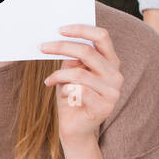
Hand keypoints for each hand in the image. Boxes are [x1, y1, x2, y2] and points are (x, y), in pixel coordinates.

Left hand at [41, 25, 123, 144]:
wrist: (76, 129)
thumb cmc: (73, 98)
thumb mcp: (71, 73)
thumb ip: (73, 58)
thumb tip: (60, 39)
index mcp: (111, 62)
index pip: (102, 37)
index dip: (81, 30)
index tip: (60, 29)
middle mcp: (116, 75)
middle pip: (88, 52)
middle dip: (62, 47)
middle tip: (42, 47)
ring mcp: (113, 91)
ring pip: (79, 73)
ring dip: (59, 75)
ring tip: (50, 80)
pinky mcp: (105, 107)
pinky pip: (79, 91)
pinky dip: (65, 91)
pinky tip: (64, 97)